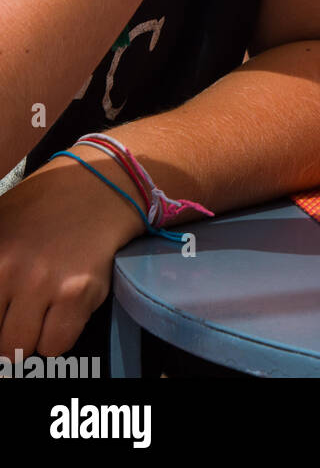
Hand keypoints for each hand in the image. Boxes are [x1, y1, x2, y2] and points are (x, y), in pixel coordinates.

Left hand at [0, 152, 145, 357]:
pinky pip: (57, 345)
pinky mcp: (80, 292)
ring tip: (42, 313)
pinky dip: (58, 337)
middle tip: (20, 313)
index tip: (7, 311)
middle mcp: (11, 271)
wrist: (100, 183)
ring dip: (31, 337)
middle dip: (7, 332)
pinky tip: (63, 311)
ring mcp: (46, 284)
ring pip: (22, 348)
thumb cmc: (44, 203)